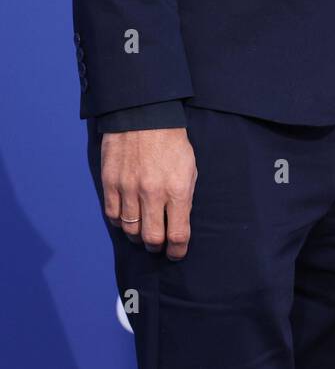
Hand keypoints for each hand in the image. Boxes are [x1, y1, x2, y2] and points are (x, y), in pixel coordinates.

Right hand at [100, 128, 197, 259]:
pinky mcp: (110, 183)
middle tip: (158, 244)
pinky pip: (113, 215)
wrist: (144, 115)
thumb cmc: (172, 141)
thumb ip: (184, 197)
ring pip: (130, 230)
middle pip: (152, 238)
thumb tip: (178, 223)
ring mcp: (129, 189)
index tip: (177, 253)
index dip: (178, 251)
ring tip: (142, 232)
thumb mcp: (190, 168)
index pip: (178, 234)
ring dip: (137, 236)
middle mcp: (152, 193)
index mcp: (177, 190)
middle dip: (157, 246)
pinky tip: (127, 218)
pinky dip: (120, 222)